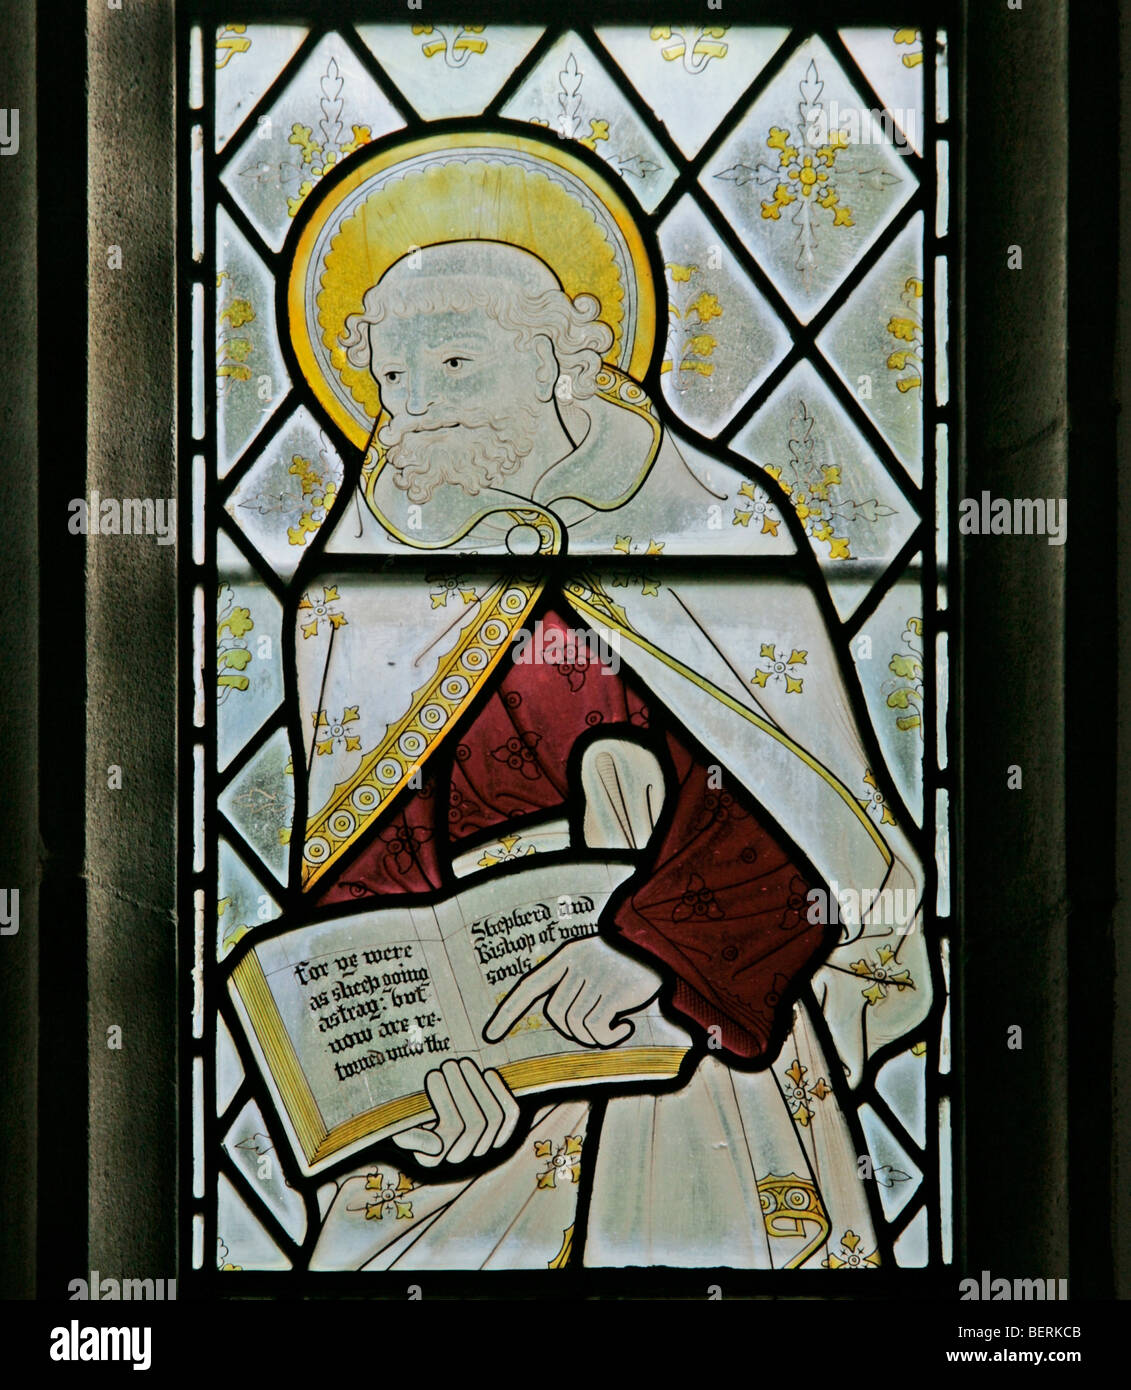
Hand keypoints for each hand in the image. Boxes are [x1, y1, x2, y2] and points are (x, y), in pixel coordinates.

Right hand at [391, 1058, 519, 1166]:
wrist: (422, 1103)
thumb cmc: (404, 1111)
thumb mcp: (397, 1122)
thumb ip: (411, 1136)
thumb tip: (437, 1146)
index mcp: (432, 1158)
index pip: (451, 1131)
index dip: (446, 1099)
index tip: (434, 1074)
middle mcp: (459, 1156)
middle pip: (474, 1123)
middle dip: (462, 1087)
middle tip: (449, 1063)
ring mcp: (481, 1145)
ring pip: (493, 1118)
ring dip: (479, 1086)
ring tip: (464, 1063)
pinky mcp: (499, 1131)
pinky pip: (509, 1116)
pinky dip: (501, 1092)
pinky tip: (488, 1073)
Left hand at [483, 936, 662, 1047]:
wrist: (666, 943)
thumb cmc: (631, 961)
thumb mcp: (597, 964)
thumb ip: (577, 985)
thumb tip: (566, 1024)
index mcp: (567, 955)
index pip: (530, 985)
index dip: (508, 1011)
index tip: (490, 1035)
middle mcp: (577, 963)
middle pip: (557, 1015)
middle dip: (575, 1030)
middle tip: (600, 1025)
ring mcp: (596, 974)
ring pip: (577, 1024)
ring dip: (595, 1035)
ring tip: (615, 1024)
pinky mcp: (615, 988)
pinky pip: (598, 1028)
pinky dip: (610, 1037)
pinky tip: (626, 1027)